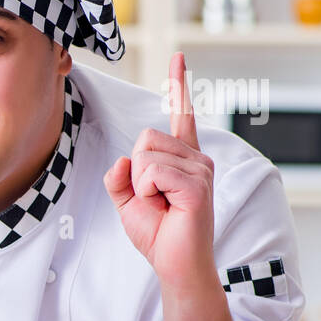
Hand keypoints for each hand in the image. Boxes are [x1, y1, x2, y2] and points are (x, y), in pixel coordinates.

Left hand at [103, 52, 217, 294]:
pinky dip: (148, 191)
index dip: (178, 85)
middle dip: (136, 171)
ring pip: (146, 156)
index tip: (178, 56)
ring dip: (142, 184)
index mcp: (182, 158)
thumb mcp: (127, 201)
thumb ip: (120, 177)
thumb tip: (122, 159)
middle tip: (152, 198)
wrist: (174, 264)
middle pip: (146, 138)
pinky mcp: (197, 183)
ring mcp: (200, 169)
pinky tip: (166, 205)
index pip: (180, 115)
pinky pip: (152, 172)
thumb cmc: (157, 234)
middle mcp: (196, 158)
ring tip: (161, 204)